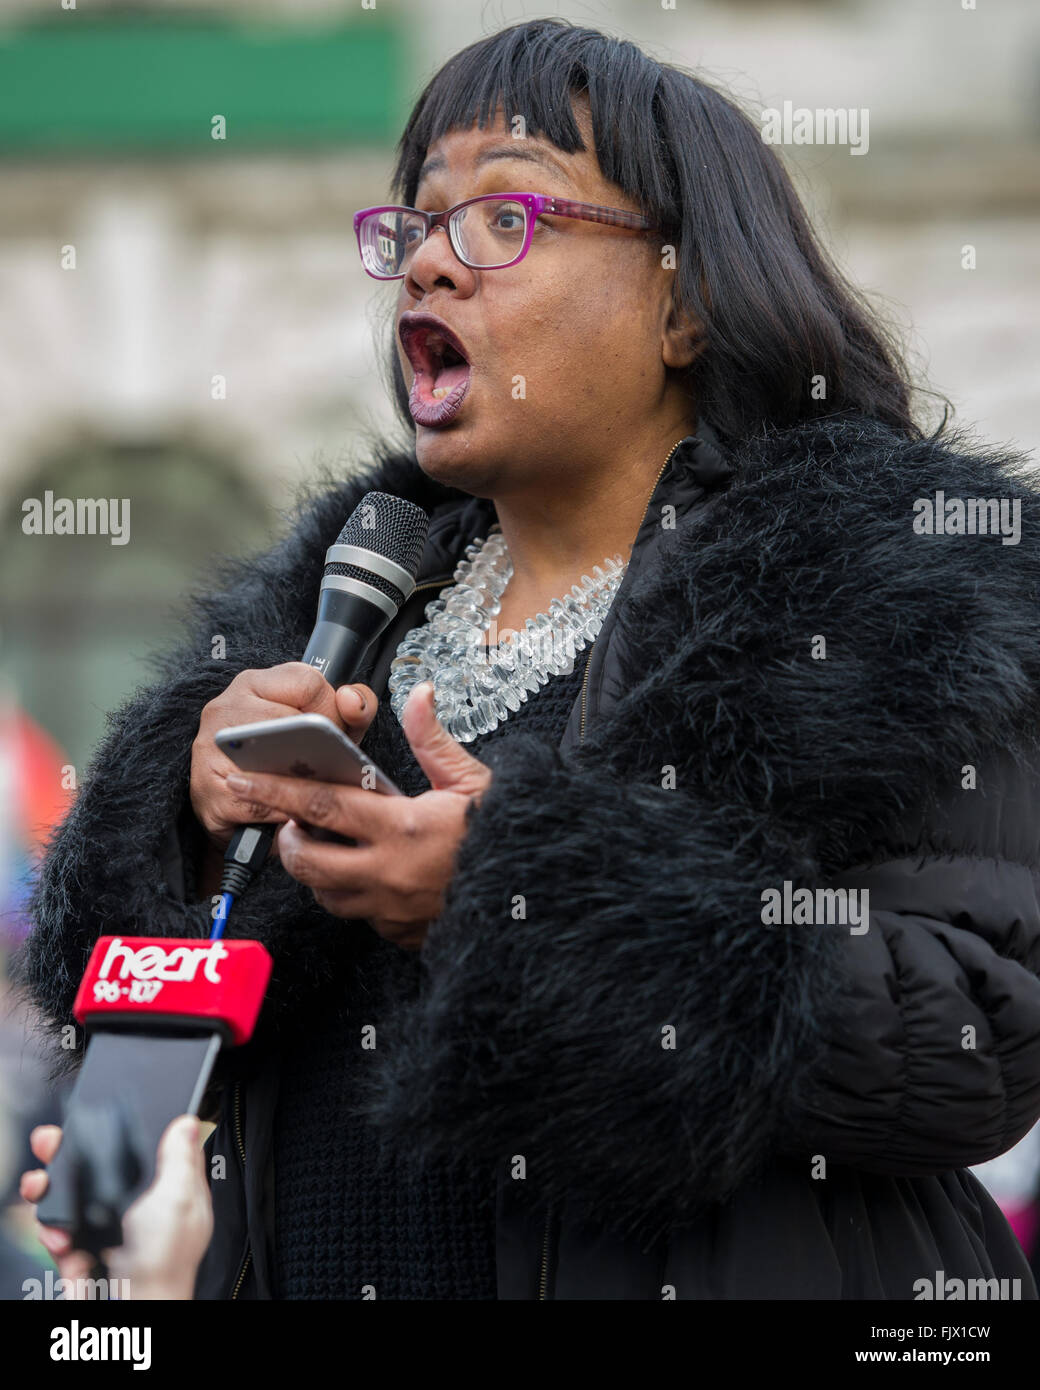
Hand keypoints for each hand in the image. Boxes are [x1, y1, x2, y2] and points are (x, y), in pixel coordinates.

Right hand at [19, 1115, 212, 1299]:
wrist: (130, 1316)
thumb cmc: (162, 1263)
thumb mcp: (178, 1201)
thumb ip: (179, 1161)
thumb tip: (185, 1123)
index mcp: (171, 1191)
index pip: (153, 1147)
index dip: (129, 1129)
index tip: (102, 1113)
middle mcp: (140, 1206)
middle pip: (104, 1166)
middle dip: (74, 1153)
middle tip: (53, 1143)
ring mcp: (110, 1228)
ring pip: (74, 1194)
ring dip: (52, 1190)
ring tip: (43, 1187)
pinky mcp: (84, 1251)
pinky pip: (61, 1230)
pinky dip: (53, 1232)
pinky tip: (60, 1236)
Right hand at [190, 662, 377, 849]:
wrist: (233, 811)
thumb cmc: (283, 765)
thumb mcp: (327, 730)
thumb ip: (354, 709)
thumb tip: (352, 701)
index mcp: (257, 683)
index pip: (308, 682)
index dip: (331, 711)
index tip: (332, 733)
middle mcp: (227, 704)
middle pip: (294, 720)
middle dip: (321, 749)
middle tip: (323, 766)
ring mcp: (209, 744)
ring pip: (274, 760)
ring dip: (302, 783)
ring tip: (311, 788)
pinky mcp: (206, 788)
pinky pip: (261, 801)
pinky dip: (283, 812)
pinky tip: (291, 813)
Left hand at [224, 681, 492, 948]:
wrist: (538, 887)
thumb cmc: (507, 831)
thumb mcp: (473, 780)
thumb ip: (434, 740)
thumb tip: (418, 694)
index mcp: (403, 827)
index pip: (322, 805)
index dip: (276, 791)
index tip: (243, 779)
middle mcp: (389, 873)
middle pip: (308, 860)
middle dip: (287, 840)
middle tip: (289, 822)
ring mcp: (392, 909)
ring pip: (327, 895)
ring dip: (317, 871)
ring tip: (328, 846)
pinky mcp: (401, 933)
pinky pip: (359, 918)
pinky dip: (352, 896)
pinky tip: (365, 874)